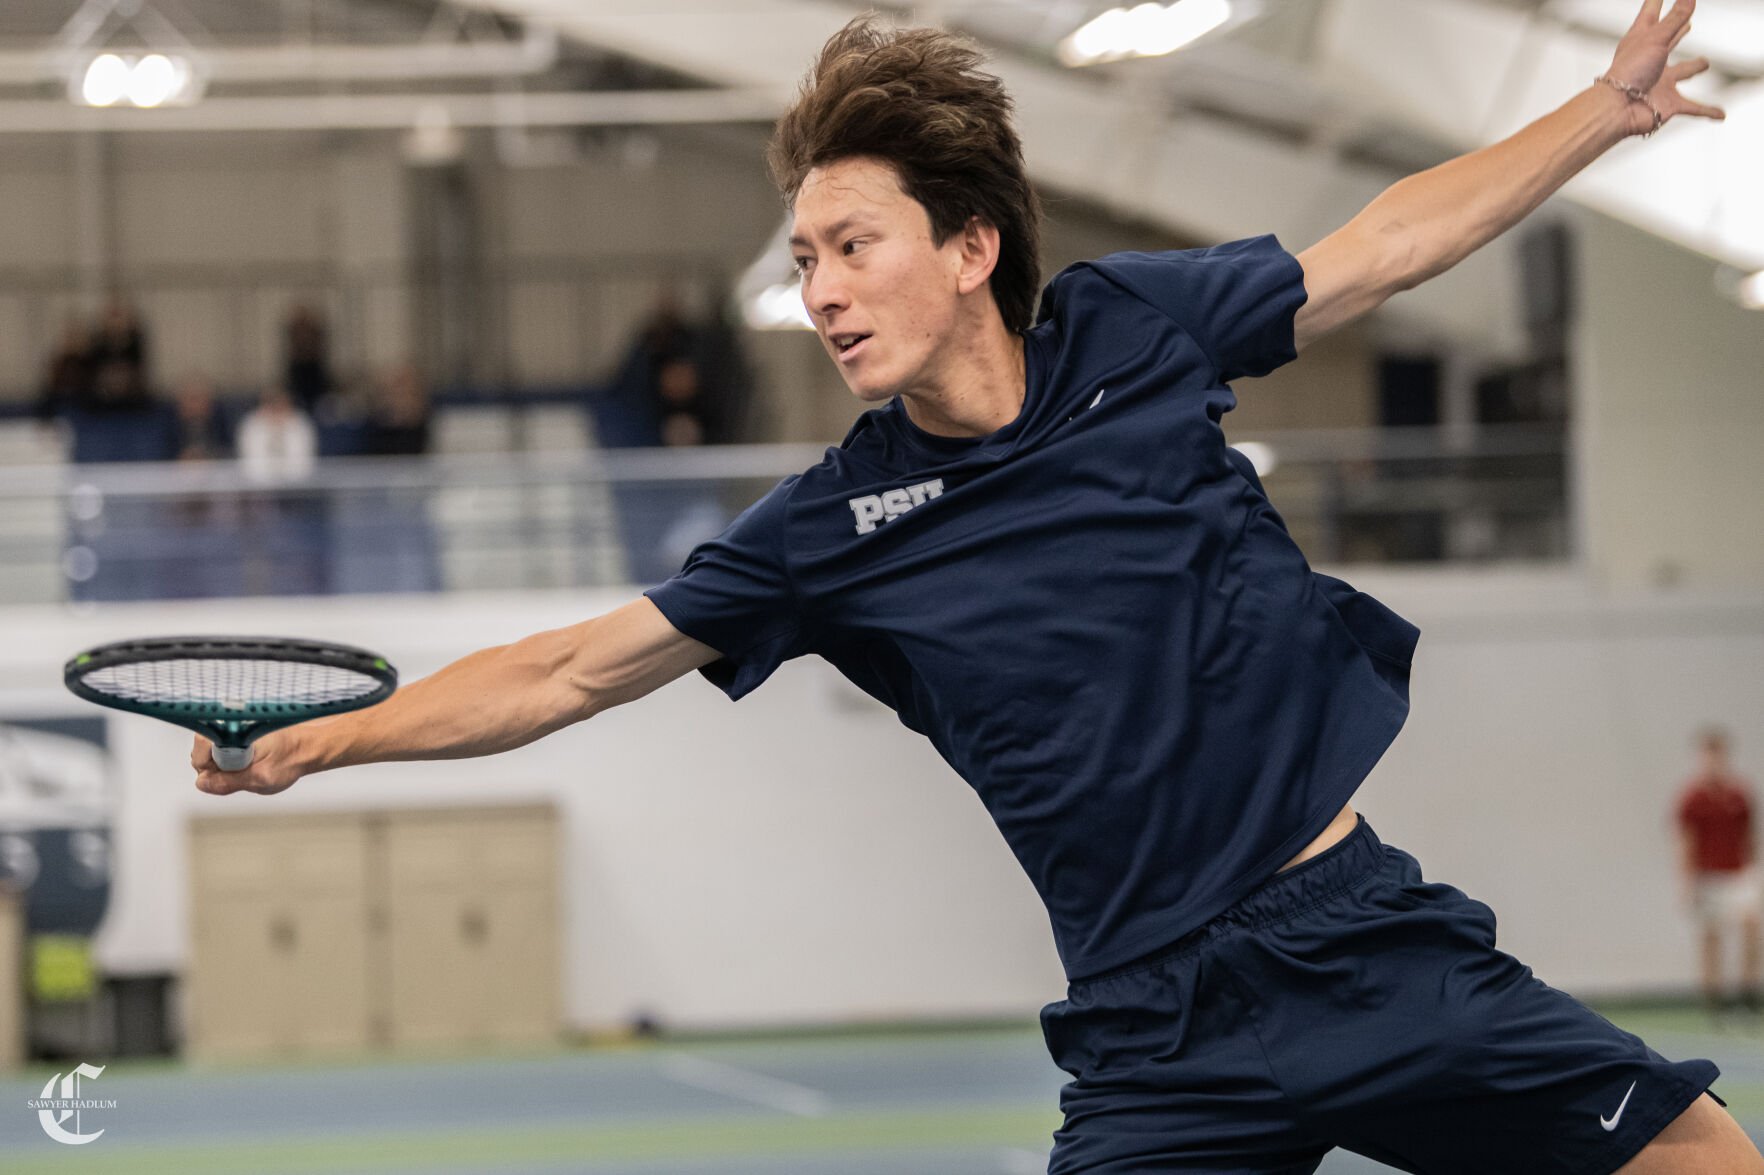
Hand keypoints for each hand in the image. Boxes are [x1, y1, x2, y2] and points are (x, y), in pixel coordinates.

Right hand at [192, 730, 302, 795]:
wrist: (310, 749)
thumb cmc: (291, 760)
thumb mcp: (259, 778)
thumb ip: (228, 781)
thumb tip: (202, 783)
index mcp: (235, 730)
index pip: (201, 744)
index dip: (206, 765)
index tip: (222, 776)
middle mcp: (232, 723)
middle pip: (202, 749)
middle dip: (213, 767)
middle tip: (240, 775)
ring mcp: (234, 727)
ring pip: (210, 750)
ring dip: (222, 765)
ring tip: (248, 769)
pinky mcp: (237, 732)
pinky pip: (221, 749)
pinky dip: (230, 761)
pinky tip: (248, 765)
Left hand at [1606, 0, 1725, 133]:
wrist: (1617, 110)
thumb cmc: (1628, 73)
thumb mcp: (1655, 39)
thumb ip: (1675, 19)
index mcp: (1641, 41)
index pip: (1649, 15)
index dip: (1655, 4)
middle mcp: (1650, 61)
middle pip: (1667, 42)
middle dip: (1676, 33)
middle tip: (1686, 25)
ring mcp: (1659, 83)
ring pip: (1681, 73)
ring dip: (1693, 69)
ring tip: (1704, 64)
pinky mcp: (1668, 104)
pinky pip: (1694, 108)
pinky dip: (1707, 111)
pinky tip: (1720, 115)